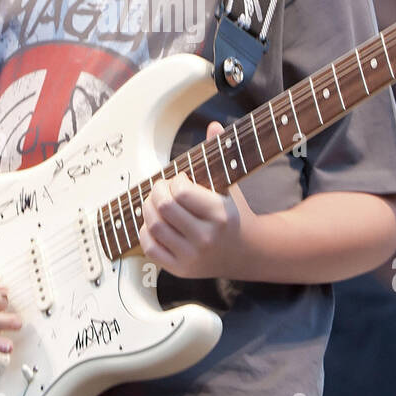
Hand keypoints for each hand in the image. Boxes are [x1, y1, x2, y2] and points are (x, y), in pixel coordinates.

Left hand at [138, 122, 255, 278]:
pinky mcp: (181, 269)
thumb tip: (213, 126)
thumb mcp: (231, 186)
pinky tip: (156, 222)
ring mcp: (192, 256)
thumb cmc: (235, 215)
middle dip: (157, 191)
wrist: (248, 253)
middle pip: (164, 207)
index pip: (181, 192)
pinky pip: (150, 248)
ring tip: (156, 202)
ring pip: (153, 226)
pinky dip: (146, 232)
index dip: (175, 181)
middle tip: (162, 188)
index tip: (180, 179)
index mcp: (219, 215)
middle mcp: (205, 238)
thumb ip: (219, 155)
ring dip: (148, 209)